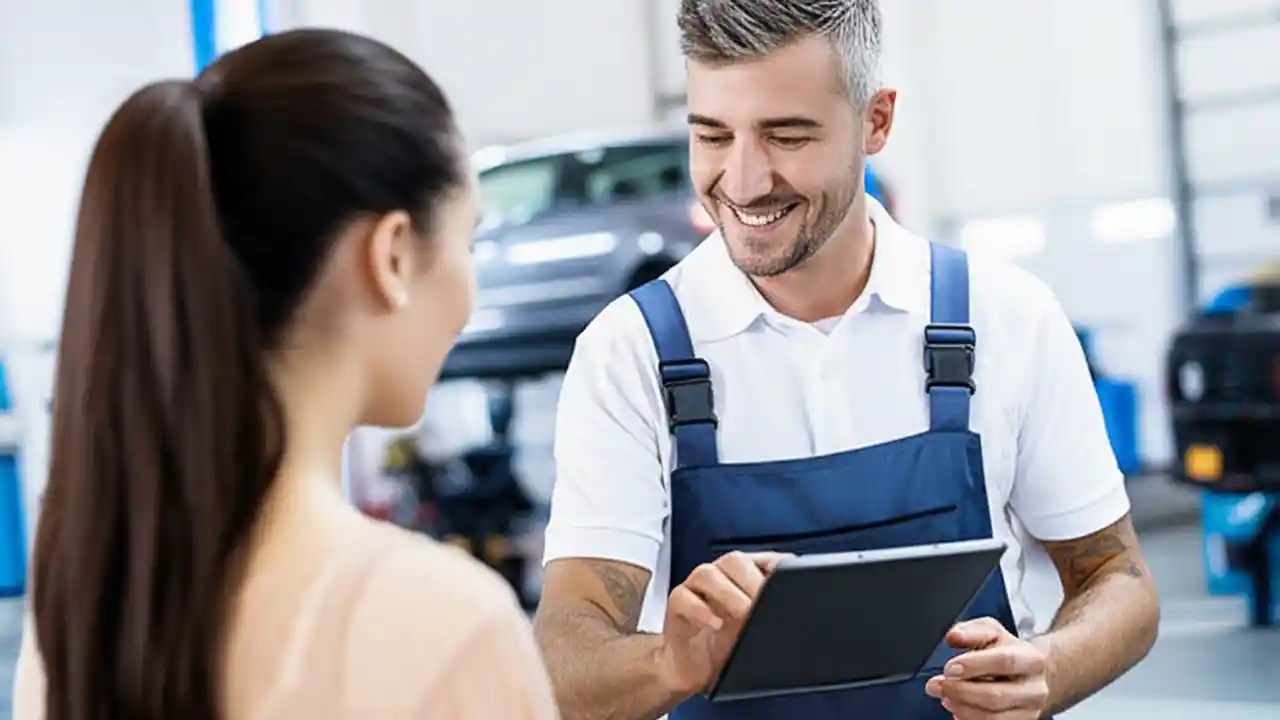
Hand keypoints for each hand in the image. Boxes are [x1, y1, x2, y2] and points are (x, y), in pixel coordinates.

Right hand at [658, 550, 791, 696]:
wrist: (691, 668)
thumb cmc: (727, 644)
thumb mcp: (758, 631)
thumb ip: (774, 616)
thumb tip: (796, 614)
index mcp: (745, 576)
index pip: (766, 560)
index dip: (778, 568)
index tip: (791, 583)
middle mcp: (720, 576)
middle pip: (734, 561)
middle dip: (752, 582)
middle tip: (764, 605)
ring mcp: (696, 588)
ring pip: (707, 574)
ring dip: (728, 594)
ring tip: (743, 615)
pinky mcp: (677, 605)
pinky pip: (684, 598)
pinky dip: (700, 610)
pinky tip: (715, 624)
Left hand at [924, 618, 1050, 719]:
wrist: (1028, 675)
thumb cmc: (1005, 651)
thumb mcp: (991, 632)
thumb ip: (971, 630)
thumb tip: (954, 636)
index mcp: (1031, 659)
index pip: (1004, 662)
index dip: (973, 666)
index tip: (949, 668)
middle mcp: (1035, 689)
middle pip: (996, 696)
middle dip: (960, 691)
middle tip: (936, 685)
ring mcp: (1029, 712)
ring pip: (992, 717)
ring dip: (962, 708)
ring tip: (945, 697)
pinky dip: (968, 719)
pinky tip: (957, 709)